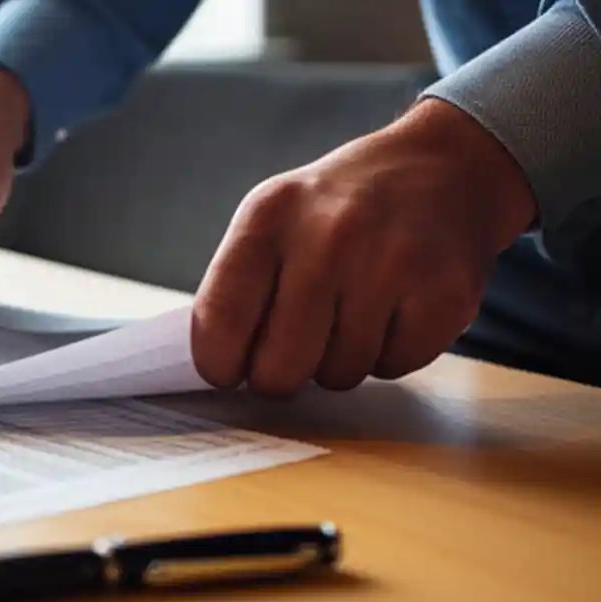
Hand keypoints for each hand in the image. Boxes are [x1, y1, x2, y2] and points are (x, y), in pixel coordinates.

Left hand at [192, 99, 536, 394]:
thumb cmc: (338, 209)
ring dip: (339, 360)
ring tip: (352, 310)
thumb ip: (236, 287)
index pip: (219, 322)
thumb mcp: (272, 219)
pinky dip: (389, 353)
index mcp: (269, 217)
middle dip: (280, 374)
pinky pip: (393, 368)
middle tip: (293, 352)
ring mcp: (392, 266)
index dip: (219, 364)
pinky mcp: (446, 295)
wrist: (443, 166)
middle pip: (279, 368)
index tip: (228, 371)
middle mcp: (329, 237)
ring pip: (338, 375)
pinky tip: (394, 309)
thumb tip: (215, 367)